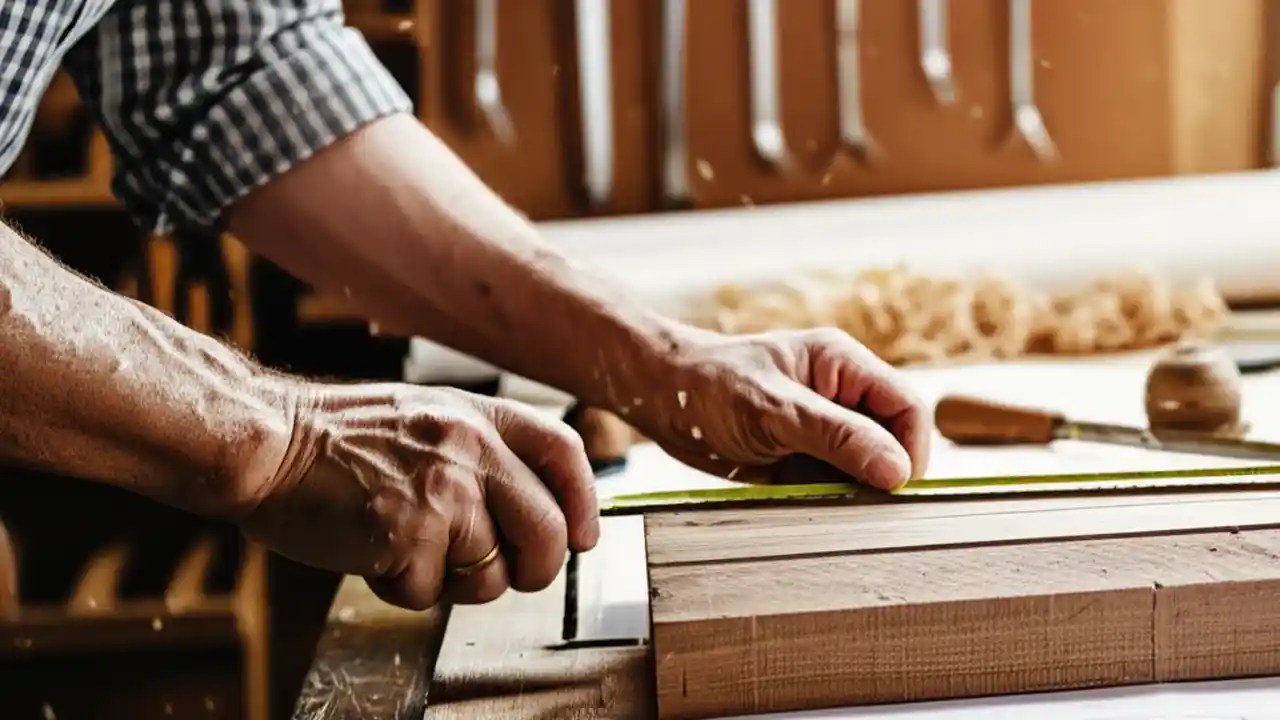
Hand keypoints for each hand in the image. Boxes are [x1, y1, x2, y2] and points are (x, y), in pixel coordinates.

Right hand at [239, 383, 597, 609]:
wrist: (267, 441)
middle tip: (506, 576)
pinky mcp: (406, 533)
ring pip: (490, 574)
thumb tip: (537, 510)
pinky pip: (429, 592)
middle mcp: (470, 448)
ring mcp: (441, 491)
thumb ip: (481, 451)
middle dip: (536, 569)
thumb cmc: (339, 438)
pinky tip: (373, 554)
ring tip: (409, 548)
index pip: (563, 452)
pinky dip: (401, 588)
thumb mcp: (426, 416)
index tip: (583, 536)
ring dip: (454, 582)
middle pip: (547, 530)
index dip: (584, 502)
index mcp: (479, 415)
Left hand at [624, 327, 930, 489]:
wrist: (656, 397)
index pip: (907, 408)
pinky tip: (809, 507)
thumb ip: (838, 438)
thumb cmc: (707, 385)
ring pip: (866, 467)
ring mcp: (822, 427)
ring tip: (828, 506)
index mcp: (843, 364)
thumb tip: (897, 471)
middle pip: (893, 441)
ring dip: (856, 493)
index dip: (910, 451)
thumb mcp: (774, 410)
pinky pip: (834, 483)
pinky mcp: (802, 455)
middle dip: (883, 475)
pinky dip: (830, 501)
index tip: (892, 490)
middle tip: (862, 508)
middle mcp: (840, 394)